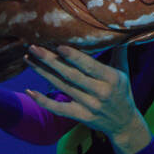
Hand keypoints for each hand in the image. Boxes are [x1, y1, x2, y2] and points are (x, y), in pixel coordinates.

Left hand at [25, 45, 149, 152]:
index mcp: (111, 78)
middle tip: (34, 47)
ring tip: (29, 59)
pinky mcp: (81, 116)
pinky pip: (59, 109)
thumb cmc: (122, 92)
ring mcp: (89, 106)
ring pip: (62, 87)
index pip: (89, 66)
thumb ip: (119, 52)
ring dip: (43, 73)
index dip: (73, 56)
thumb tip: (117, 30)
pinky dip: (43, 101)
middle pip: (71, 75)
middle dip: (50, 60)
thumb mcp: (124, 71)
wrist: (124, 123)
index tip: (57, 45)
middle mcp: (100, 92)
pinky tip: (29, 91)